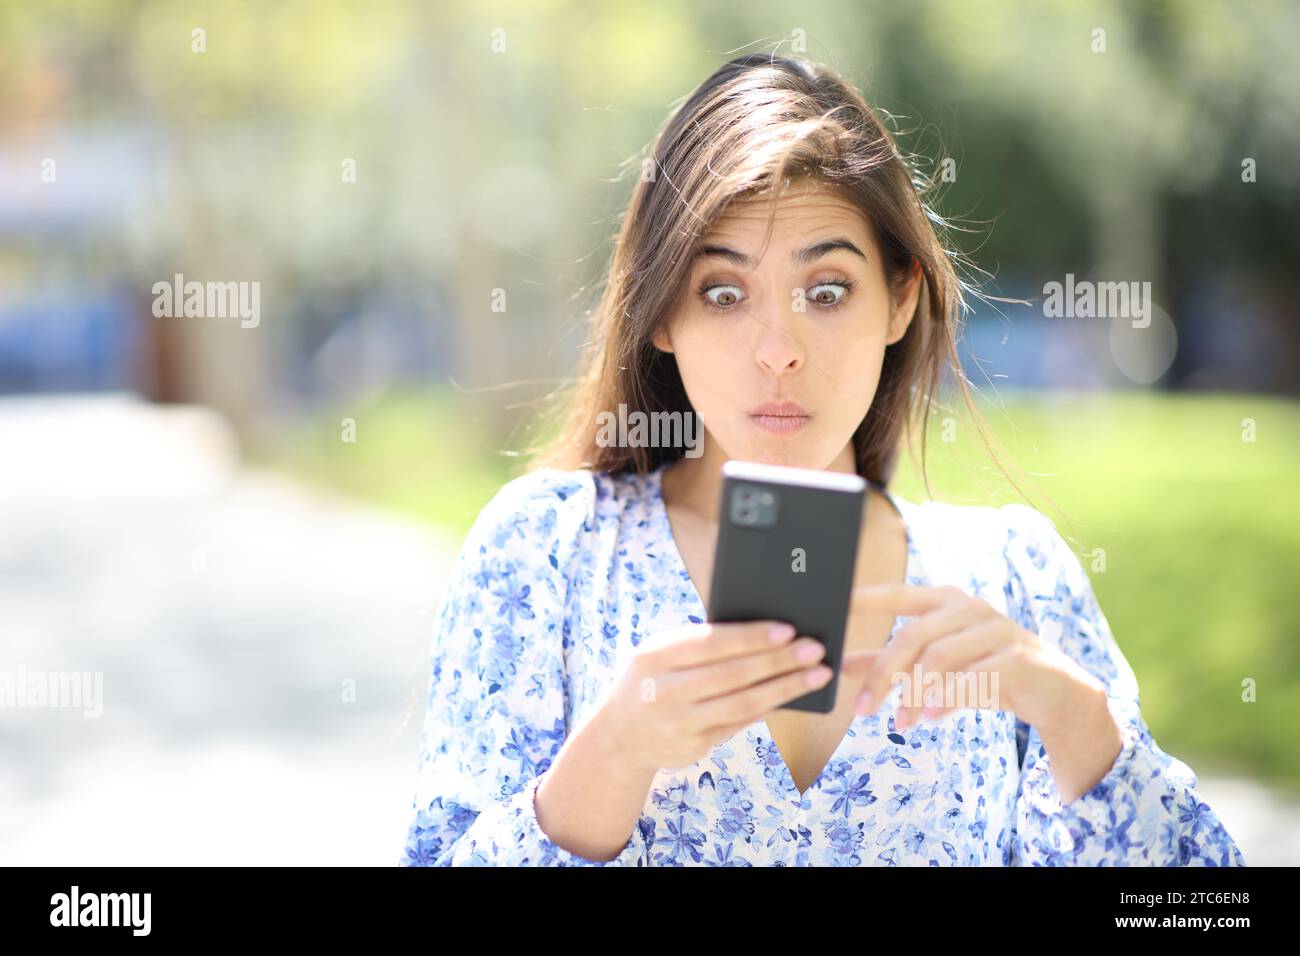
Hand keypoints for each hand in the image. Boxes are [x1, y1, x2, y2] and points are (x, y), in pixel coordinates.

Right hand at [593, 619, 842, 774]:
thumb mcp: (659, 653)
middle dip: (779, 661)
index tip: (788, 628)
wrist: (618, 735)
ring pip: (743, 704)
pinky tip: (794, 694)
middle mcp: (664, 690)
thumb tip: (762, 631)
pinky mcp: (694, 746)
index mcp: (653, 655)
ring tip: (818, 675)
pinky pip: (741, 723)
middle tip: (815, 649)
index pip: (709, 643)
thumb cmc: (653, 677)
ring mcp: (679, 723)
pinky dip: (770, 707)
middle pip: (732, 674)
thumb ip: (698, 642)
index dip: (750, 637)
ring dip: (785, 688)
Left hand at [849, 583, 1106, 732]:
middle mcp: (969, 607)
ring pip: (940, 658)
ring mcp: (995, 628)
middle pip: (913, 635)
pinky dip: (948, 698)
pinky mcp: (1017, 656)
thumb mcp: (937, 666)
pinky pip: (973, 676)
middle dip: (883, 675)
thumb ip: (891, 661)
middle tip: (862, 710)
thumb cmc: (987, 673)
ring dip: (914, 695)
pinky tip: (931, 718)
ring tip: (901, 725)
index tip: (834, 606)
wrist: (1055, 693)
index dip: (865, 598)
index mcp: (945, 601)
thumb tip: (842, 664)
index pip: (897, 595)